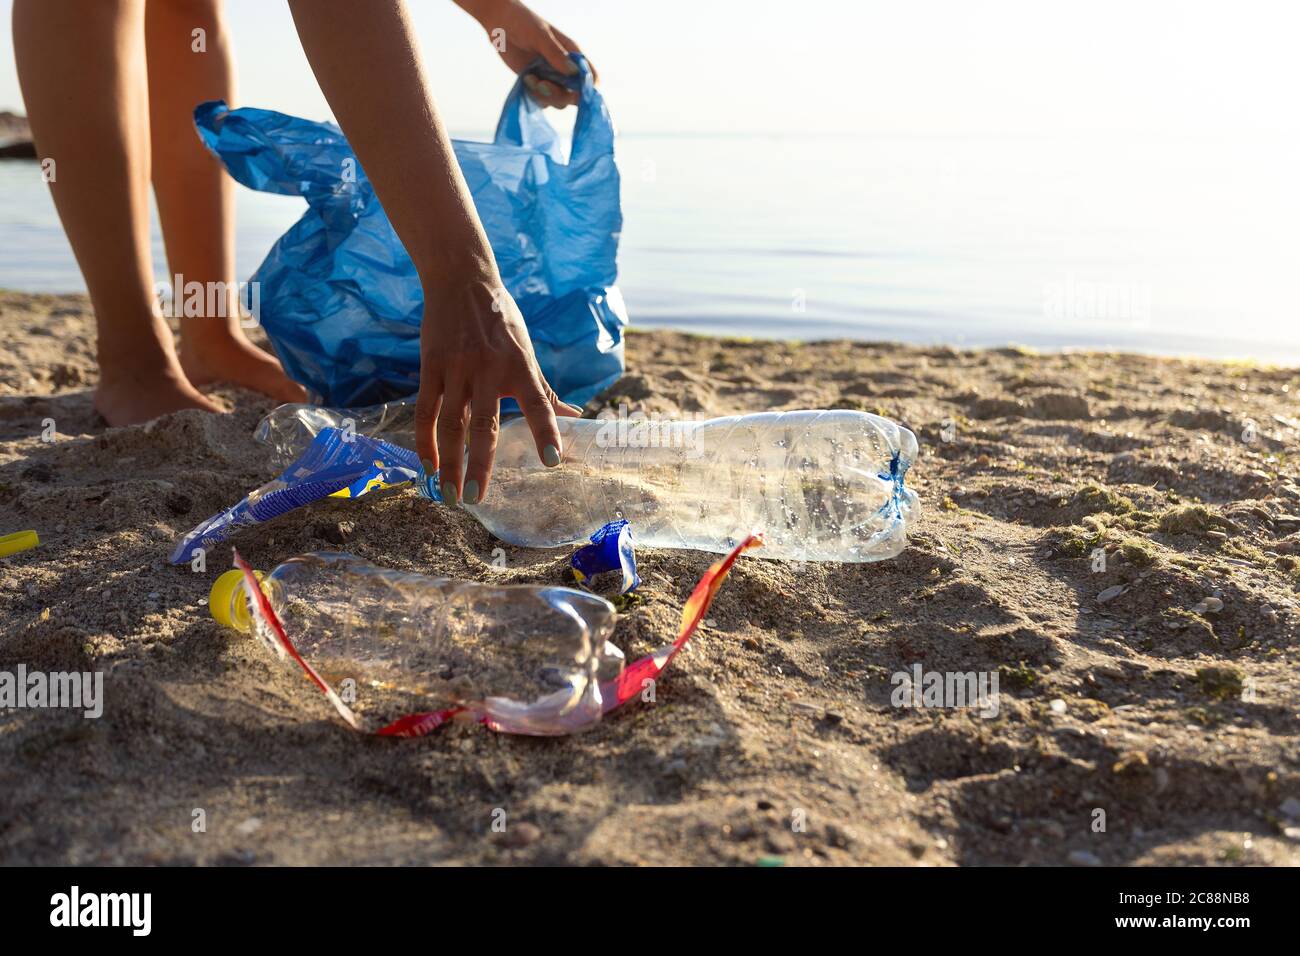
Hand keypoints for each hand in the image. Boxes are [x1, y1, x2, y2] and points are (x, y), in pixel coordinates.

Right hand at [415, 273, 581, 505]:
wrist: (461, 281)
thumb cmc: (502, 320)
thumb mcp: (527, 351)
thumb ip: (545, 389)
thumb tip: (575, 416)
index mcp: (520, 368)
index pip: (538, 405)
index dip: (546, 433)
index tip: (553, 462)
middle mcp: (489, 370)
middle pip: (484, 426)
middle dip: (480, 466)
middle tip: (476, 500)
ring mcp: (457, 369)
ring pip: (451, 425)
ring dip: (449, 464)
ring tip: (450, 495)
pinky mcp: (431, 366)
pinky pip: (426, 411)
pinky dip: (425, 442)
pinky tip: (428, 467)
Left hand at [456, 0, 596, 107]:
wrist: (499, 23)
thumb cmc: (522, 22)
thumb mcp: (540, 35)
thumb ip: (555, 54)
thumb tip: (574, 73)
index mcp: (572, 54)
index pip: (590, 76)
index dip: (589, 89)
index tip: (577, 94)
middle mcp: (564, 69)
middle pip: (574, 95)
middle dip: (560, 94)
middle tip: (542, 84)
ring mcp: (550, 78)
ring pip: (558, 100)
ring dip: (544, 95)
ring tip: (530, 78)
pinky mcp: (536, 84)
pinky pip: (542, 100)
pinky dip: (534, 96)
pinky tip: (525, 79)